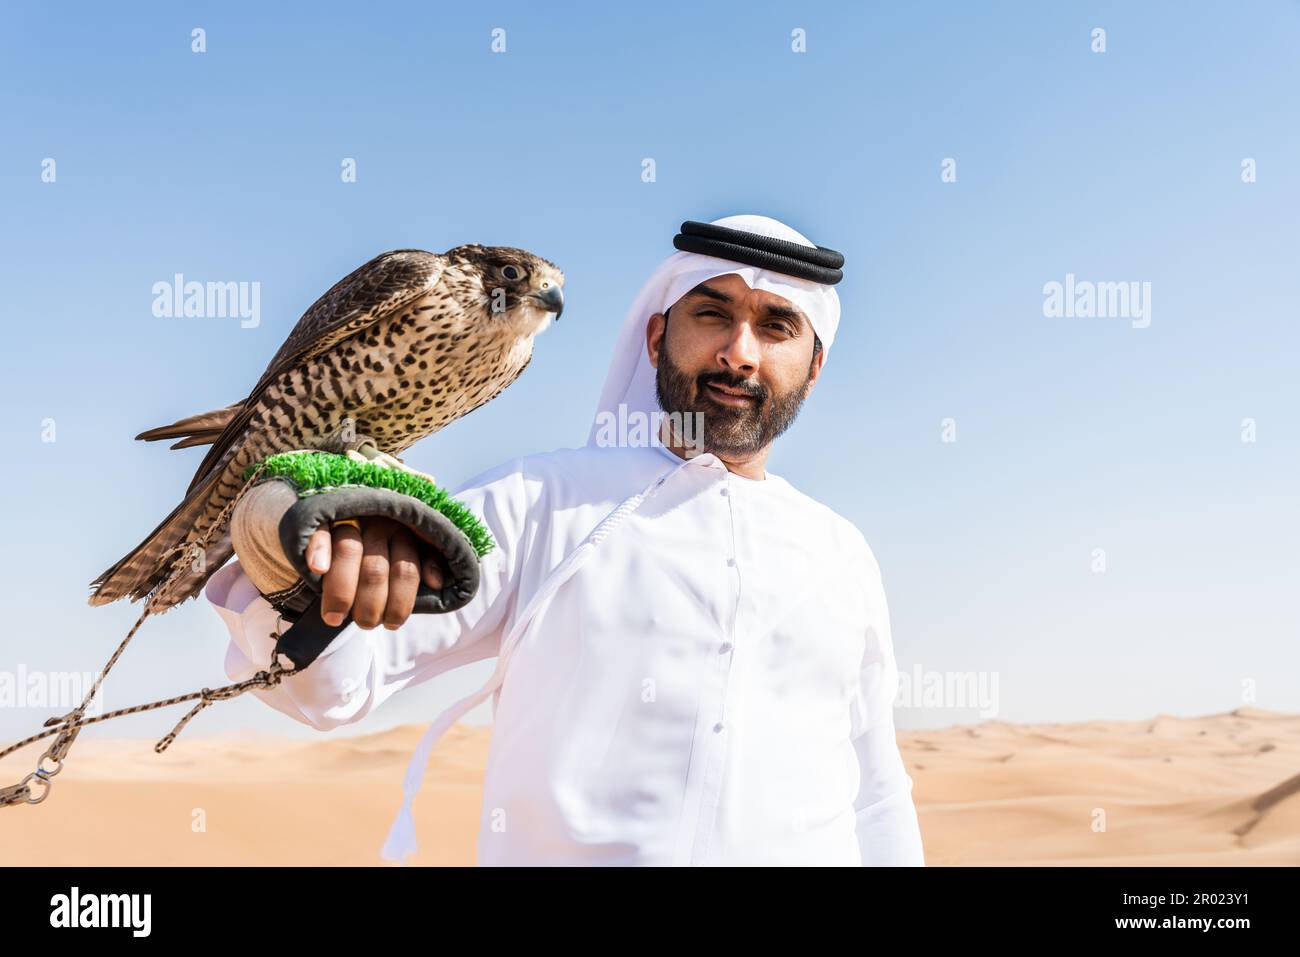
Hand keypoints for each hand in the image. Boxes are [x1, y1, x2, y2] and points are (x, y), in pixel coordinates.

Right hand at [304, 518, 445, 628]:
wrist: (350, 529)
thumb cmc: (386, 557)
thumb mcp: (411, 561)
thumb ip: (425, 568)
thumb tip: (437, 583)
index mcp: (406, 533)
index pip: (406, 571)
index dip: (400, 603)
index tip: (392, 624)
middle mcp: (380, 523)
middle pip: (375, 570)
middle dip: (370, 607)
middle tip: (365, 624)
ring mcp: (350, 519)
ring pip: (348, 552)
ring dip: (341, 593)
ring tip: (335, 618)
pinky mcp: (323, 518)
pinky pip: (321, 532)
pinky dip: (319, 549)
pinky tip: (318, 568)